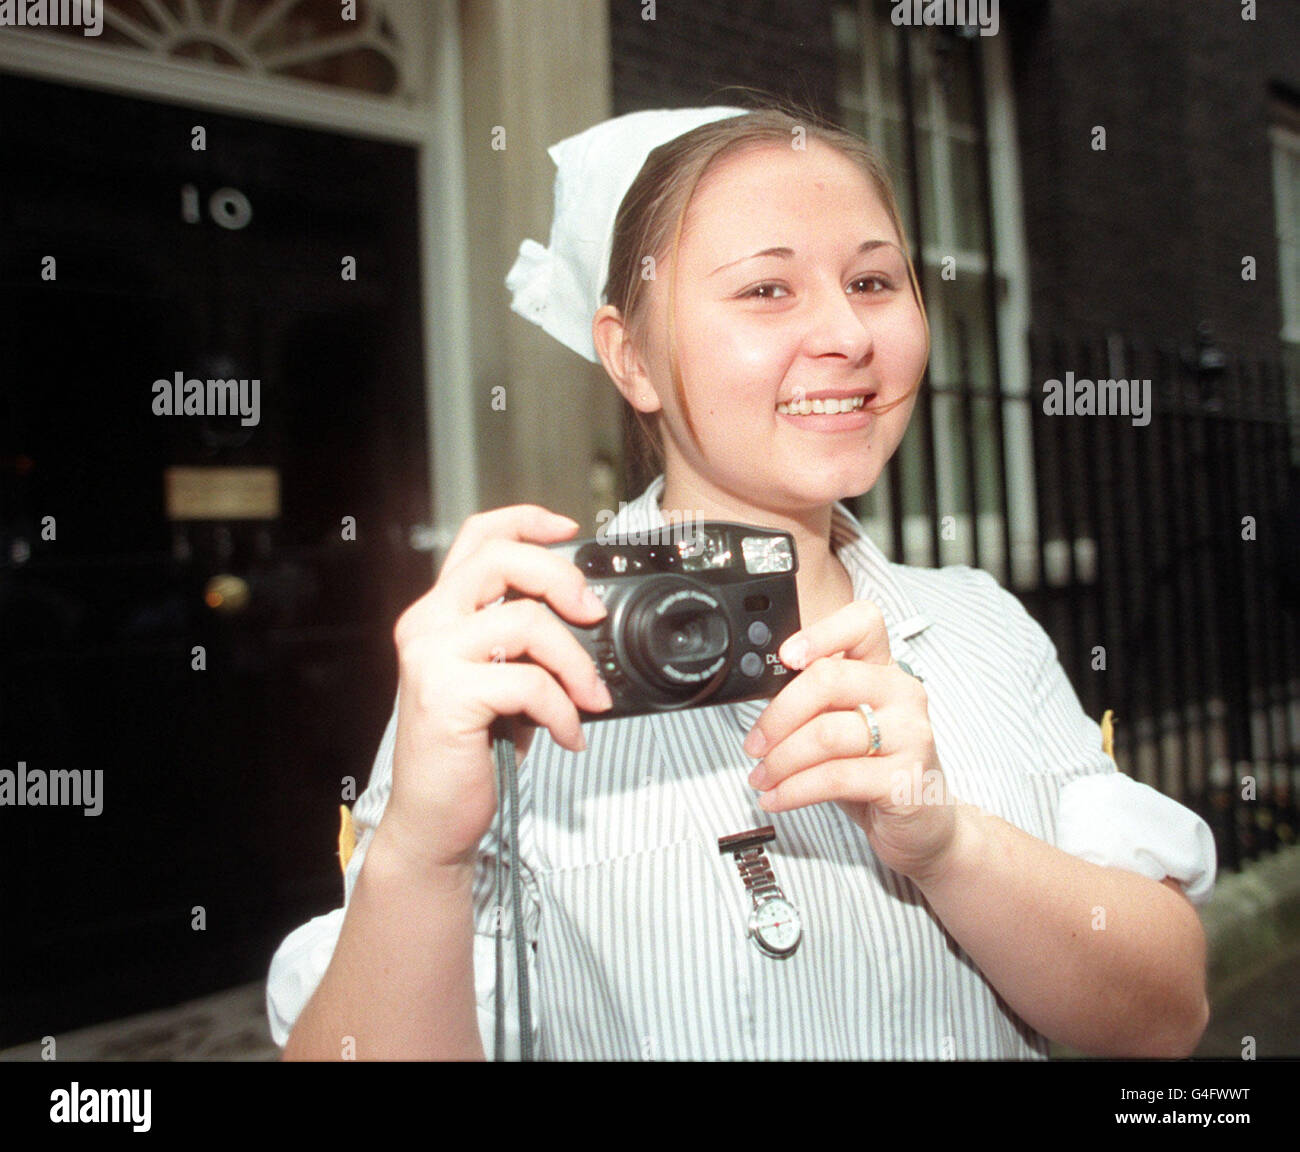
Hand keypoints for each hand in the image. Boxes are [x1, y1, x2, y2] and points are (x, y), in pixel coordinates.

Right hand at [381, 506, 613, 871]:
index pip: (476, 538)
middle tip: (594, 616)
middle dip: (563, 580)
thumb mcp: (498, 682)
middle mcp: (427, 624)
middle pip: (502, 559)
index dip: (525, 520)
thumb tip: (586, 620)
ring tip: (590, 698)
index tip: (569, 528)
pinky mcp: (447, 695)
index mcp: (439, 613)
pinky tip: (568, 735)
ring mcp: (431, 657)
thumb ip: (522, 643)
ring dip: (576, 663)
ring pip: (526, 621)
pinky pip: (529, 682)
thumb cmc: (470, 752)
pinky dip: (563, 710)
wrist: (434, 819)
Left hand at [742, 600, 957, 883]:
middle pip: (828, 680)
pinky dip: (794, 790)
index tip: (785, 656)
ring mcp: (909, 735)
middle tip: (755, 743)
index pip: (863, 624)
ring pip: (825, 734)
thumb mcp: (845, 726)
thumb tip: (760, 697)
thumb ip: (815, 704)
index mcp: (884, 670)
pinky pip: (835, 777)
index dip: (820, 633)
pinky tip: (778, 798)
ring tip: (762, 777)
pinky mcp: (905, 779)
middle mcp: (902, 694)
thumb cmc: (876, 770)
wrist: (924, 825)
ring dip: (780, 760)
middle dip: (778, 715)